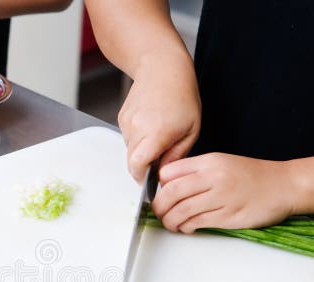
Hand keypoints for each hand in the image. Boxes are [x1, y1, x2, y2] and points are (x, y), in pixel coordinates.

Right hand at [118, 53, 200, 182]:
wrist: (162, 68)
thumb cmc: (181, 95)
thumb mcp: (191, 129)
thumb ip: (176, 155)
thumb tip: (164, 173)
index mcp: (156, 133)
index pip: (137, 166)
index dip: (141, 178)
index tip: (149, 181)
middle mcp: (137, 129)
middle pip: (131, 162)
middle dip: (142, 167)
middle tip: (158, 160)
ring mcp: (127, 123)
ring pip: (129, 150)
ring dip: (141, 151)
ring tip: (158, 135)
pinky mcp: (122, 118)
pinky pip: (127, 137)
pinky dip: (137, 138)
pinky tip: (150, 124)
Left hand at [152, 153, 297, 232]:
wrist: (285, 185)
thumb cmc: (254, 176)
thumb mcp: (223, 163)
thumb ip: (197, 172)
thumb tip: (169, 186)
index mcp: (210, 162)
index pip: (170, 172)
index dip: (159, 186)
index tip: (159, 195)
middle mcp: (214, 177)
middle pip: (171, 193)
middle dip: (159, 206)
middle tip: (159, 213)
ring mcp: (222, 197)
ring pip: (182, 210)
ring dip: (170, 221)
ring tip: (171, 223)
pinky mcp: (229, 216)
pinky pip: (197, 222)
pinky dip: (186, 227)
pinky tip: (187, 227)